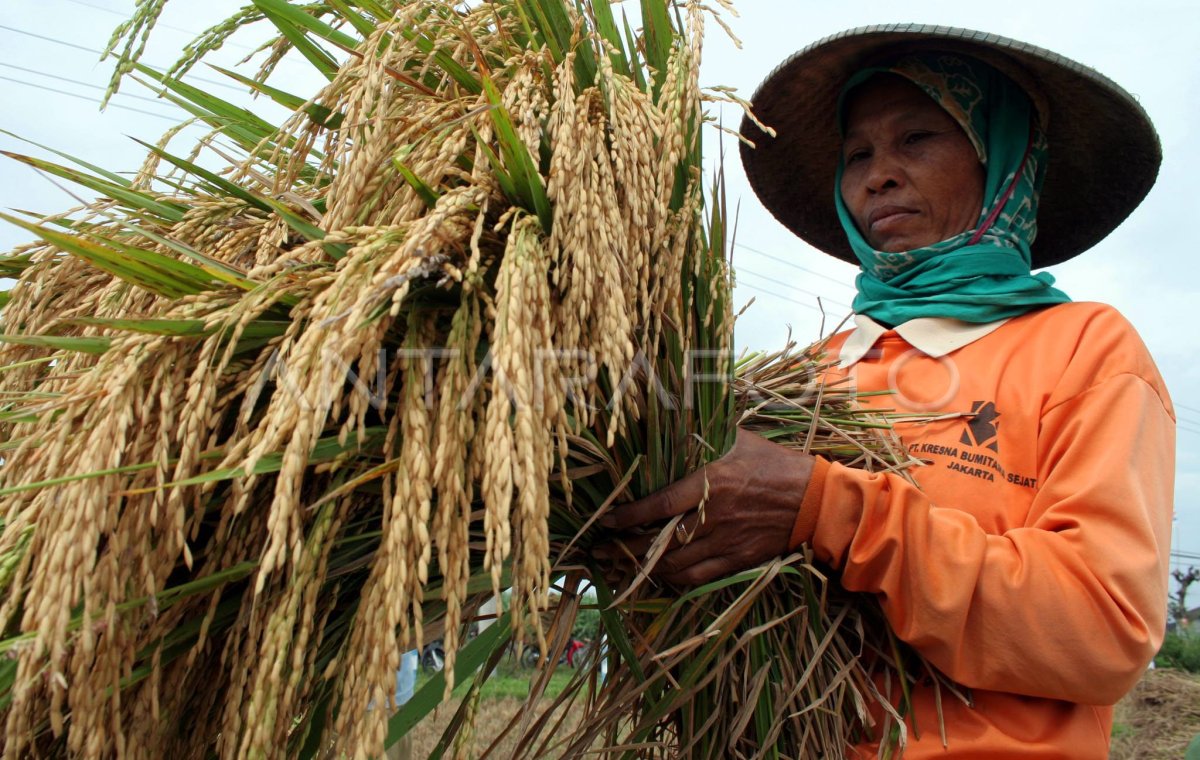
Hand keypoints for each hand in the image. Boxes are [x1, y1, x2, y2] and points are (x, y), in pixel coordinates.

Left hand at [598, 429, 815, 585]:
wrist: (814, 501)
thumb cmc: (775, 464)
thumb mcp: (739, 439)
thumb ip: (706, 433)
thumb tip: (674, 411)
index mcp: (711, 484)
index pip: (659, 505)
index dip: (628, 515)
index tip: (606, 520)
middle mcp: (714, 517)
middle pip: (660, 541)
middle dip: (625, 548)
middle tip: (599, 549)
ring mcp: (725, 542)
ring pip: (675, 564)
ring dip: (644, 567)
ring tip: (620, 563)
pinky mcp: (737, 560)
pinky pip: (697, 577)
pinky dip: (673, 579)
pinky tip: (657, 576)